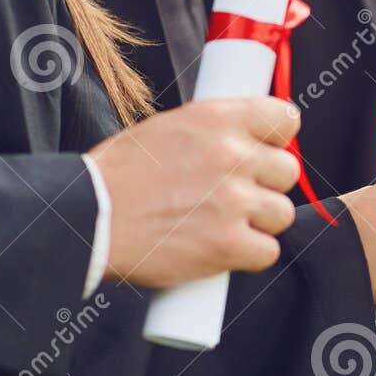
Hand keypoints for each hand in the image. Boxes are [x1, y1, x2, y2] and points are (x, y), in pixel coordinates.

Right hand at [91, 97, 301, 286]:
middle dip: (267, 185)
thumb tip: (245, 142)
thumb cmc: (117, 176)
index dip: (278, 138)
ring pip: (282, 214)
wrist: (87, 218)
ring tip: (226, 224)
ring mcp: (233, 202)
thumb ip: (211, 133)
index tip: (265, 150)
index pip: (285, 119)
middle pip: (288, 172)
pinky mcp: (227, 245)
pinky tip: (225, 251)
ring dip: (261, 223)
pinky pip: (268, 252)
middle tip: (237, 195)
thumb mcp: (165, 129)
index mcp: (217, 119)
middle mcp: (231, 157)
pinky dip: (250, 256)